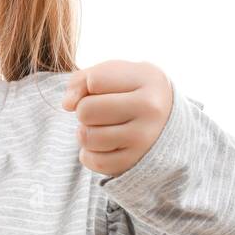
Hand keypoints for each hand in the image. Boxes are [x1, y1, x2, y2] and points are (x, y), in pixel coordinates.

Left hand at [61, 60, 173, 177]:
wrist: (167, 119)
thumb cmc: (131, 90)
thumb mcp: (113, 73)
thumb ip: (82, 80)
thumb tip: (67, 105)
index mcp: (147, 80)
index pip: (94, 81)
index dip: (90, 85)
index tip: (104, 89)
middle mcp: (151, 110)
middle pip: (86, 111)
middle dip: (85, 110)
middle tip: (100, 111)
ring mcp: (145, 139)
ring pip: (87, 137)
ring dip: (85, 132)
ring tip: (101, 127)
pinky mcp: (135, 162)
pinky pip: (94, 161)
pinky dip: (89, 153)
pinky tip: (102, 144)